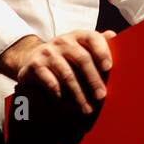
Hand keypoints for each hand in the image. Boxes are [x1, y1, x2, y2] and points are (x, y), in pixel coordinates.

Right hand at [0, 30, 116, 113]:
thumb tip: (113, 35)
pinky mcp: (35, 66)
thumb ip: (97, 43)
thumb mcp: (80, 47)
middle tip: (101, 96)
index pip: (92, 38)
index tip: (108, 67)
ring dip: (79, 94)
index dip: (101, 51)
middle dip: (93, 80)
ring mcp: (47, 52)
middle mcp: (62, 41)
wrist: (30, 57)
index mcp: (77, 36)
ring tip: (86, 108)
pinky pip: (51, 83)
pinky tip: (68, 108)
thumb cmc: (65, 56)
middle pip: (82, 59)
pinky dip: (61, 97)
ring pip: (67, 75)